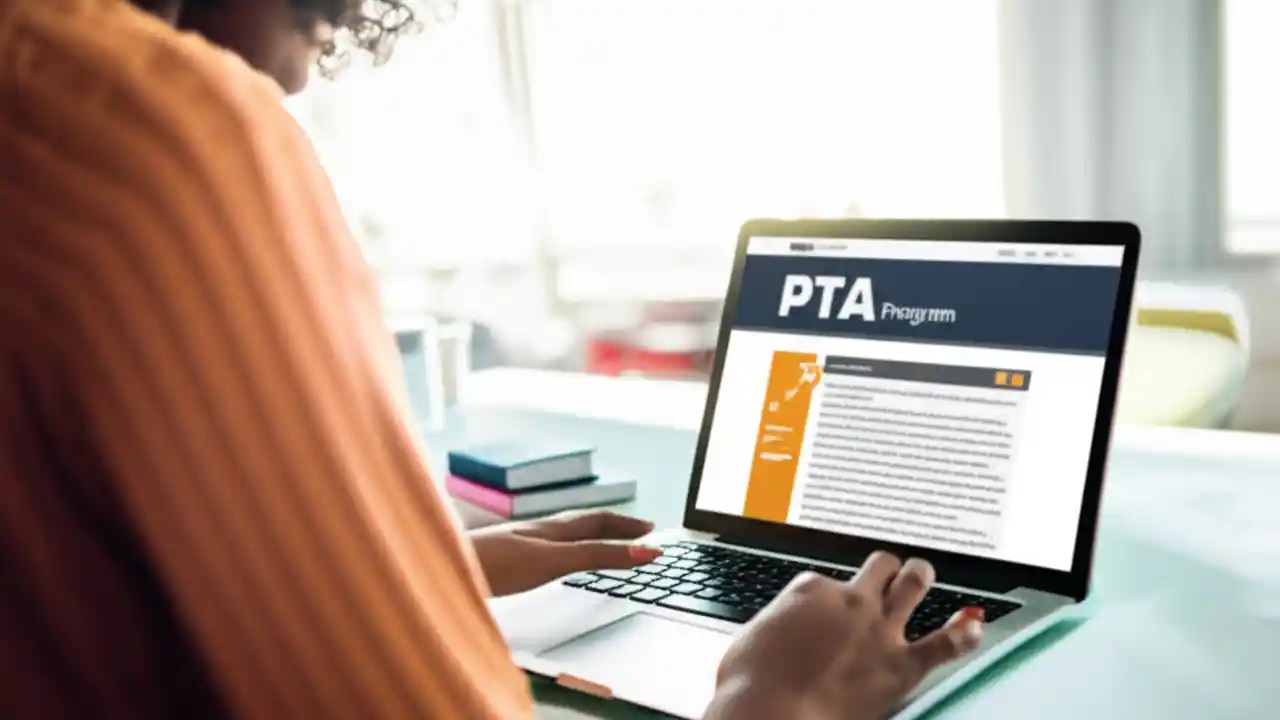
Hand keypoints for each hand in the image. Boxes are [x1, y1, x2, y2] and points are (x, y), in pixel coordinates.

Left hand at [469, 510, 662, 595]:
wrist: (438, 568)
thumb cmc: (492, 565)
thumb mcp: (553, 560)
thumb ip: (596, 556)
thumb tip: (643, 551)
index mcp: (552, 530)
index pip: (598, 522)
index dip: (627, 527)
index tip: (652, 533)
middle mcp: (536, 532)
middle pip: (582, 524)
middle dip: (613, 526)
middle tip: (638, 531)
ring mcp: (516, 544)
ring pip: (561, 535)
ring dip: (588, 535)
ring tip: (602, 539)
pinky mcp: (500, 561)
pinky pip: (544, 550)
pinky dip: (563, 550)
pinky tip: (549, 559)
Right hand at [706, 551, 983, 719]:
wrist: (770, 712)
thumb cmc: (749, 684)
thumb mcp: (751, 640)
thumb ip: (777, 628)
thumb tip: (782, 635)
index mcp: (809, 590)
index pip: (826, 581)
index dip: (827, 597)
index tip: (824, 613)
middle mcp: (849, 600)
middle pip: (878, 565)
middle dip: (884, 569)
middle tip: (886, 576)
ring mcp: (879, 629)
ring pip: (913, 583)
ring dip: (919, 577)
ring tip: (921, 575)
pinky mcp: (902, 665)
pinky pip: (945, 643)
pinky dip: (963, 633)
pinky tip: (974, 625)